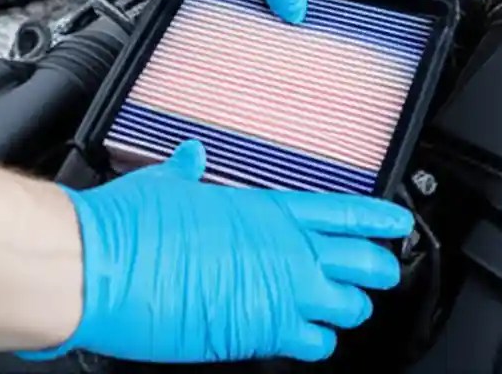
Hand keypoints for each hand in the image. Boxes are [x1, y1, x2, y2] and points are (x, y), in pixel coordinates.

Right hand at [20, 141, 413, 363]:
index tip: (399, 226)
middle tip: (375, 275)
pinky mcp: (260, 334)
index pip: (349, 213)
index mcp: (272, 210)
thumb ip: (189, 171)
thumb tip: (192, 156)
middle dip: (376, 271)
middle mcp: (287, 250)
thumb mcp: (168, 185)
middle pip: (364, 263)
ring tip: (339, 311)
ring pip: (348, 309)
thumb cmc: (129, 226)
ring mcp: (279, 294)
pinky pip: (313, 344)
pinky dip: (315, 344)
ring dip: (346, 311)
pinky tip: (308, 340)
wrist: (101, 268)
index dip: (382, 221)